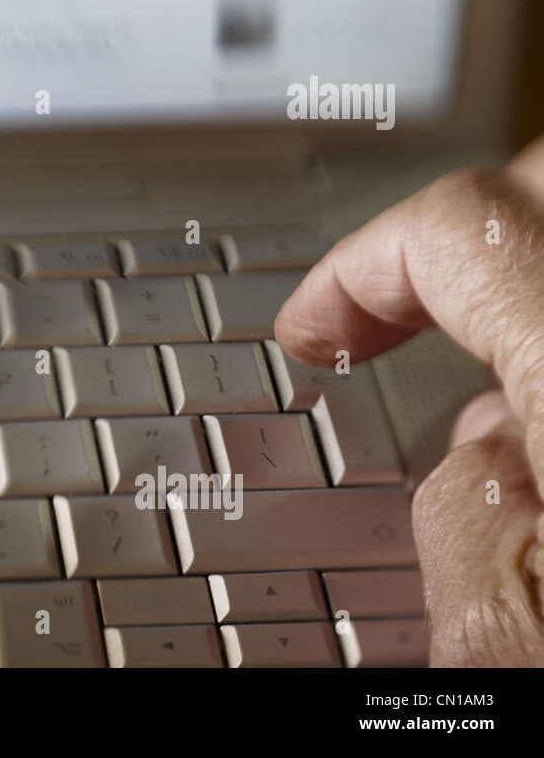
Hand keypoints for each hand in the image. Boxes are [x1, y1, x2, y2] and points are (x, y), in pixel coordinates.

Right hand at [275, 139, 543, 666]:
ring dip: (520, 294)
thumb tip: (467, 462)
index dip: (359, 268)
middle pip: (538, 194)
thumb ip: (466, 528)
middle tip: (385, 305)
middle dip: (454, 235)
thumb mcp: (520, 637)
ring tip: (479, 399)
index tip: (312, 331)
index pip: (461, 231)